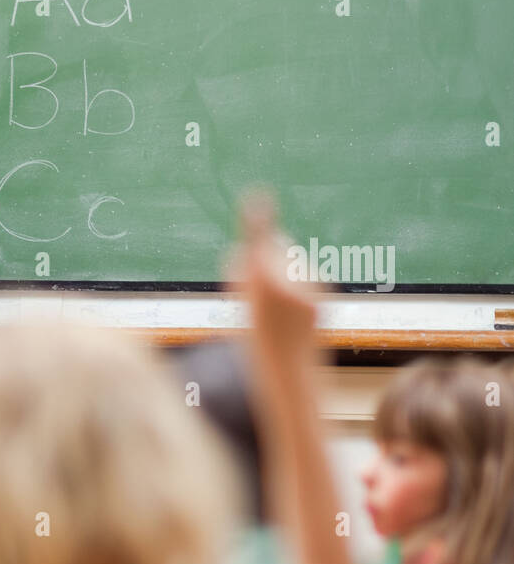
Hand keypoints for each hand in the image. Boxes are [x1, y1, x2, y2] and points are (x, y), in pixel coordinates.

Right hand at [227, 189, 317, 355]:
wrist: (289, 369)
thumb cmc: (259, 339)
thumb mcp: (242, 305)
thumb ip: (243, 273)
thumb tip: (246, 251)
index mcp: (258, 283)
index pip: (257, 242)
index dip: (256, 219)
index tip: (257, 194)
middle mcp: (284, 280)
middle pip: (274, 249)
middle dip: (267, 257)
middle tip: (259, 292)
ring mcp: (305, 285)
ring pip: (292, 262)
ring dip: (285, 275)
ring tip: (280, 308)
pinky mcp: (320, 290)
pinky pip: (306, 274)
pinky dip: (300, 285)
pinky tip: (298, 310)